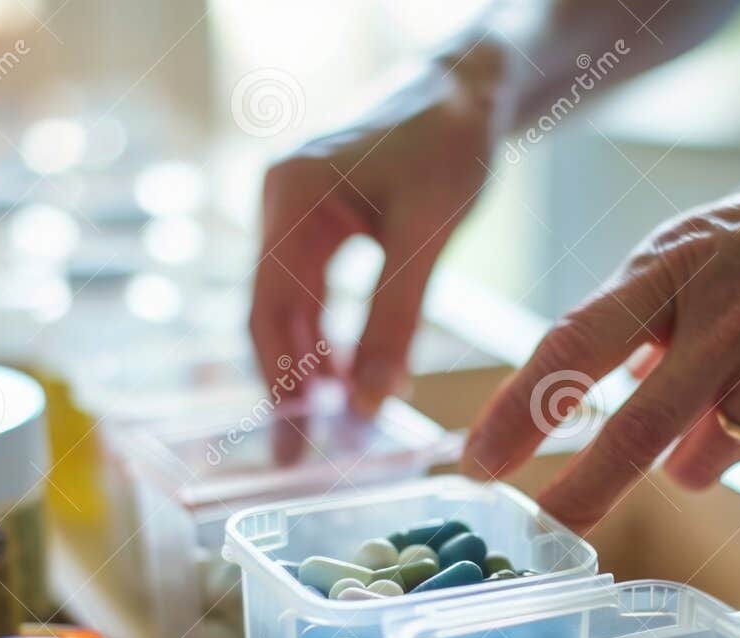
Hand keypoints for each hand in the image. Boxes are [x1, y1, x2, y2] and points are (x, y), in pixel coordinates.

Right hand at [251, 67, 494, 414]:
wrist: (469, 80)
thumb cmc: (451, 137)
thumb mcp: (428, 232)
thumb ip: (396, 318)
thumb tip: (373, 401)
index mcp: (292, 197)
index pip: (269, 310)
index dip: (281, 382)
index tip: (293, 442)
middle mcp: (279, 202)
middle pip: (271, 315)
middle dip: (289, 387)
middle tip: (302, 455)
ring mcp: (295, 209)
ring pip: (292, 307)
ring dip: (313, 365)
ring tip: (335, 424)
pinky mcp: (321, 217)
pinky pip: (314, 289)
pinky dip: (332, 335)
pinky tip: (352, 374)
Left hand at [463, 98, 739, 532]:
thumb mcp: (709, 246)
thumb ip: (654, 328)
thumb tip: (619, 413)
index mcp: (672, 263)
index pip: (572, 343)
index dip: (518, 411)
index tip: (477, 464)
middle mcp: (721, 306)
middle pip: (633, 423)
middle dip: (583, 488)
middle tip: (551, 527)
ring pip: (706, 456)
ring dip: (702, 454)